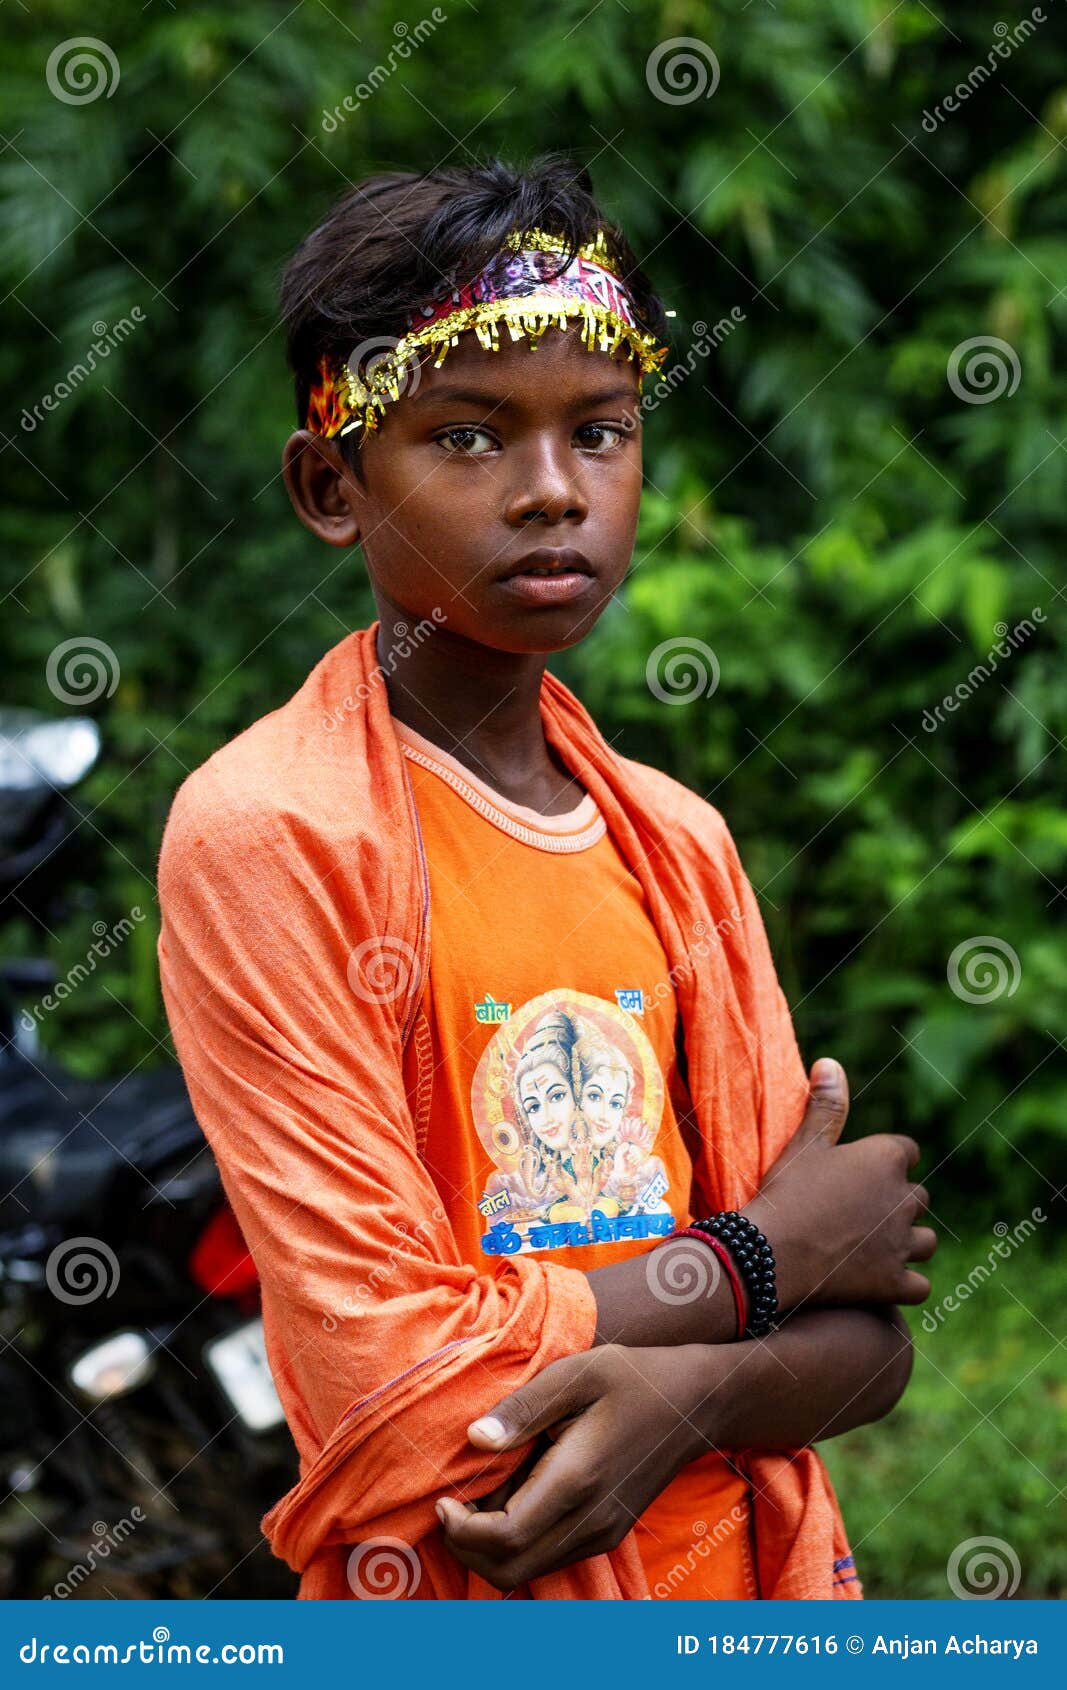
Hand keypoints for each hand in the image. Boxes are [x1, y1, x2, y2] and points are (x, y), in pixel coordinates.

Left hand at [434, 1344, 700, 1591]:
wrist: (693, 1403)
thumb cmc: (631, 1379)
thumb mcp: (574, 1374)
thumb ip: (523, 1409)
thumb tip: (474, 1439)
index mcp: (576, 1481)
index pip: (504, 1539)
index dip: (461, 1530)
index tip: (444, 1498)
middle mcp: (590, 1521)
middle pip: (509, 1569)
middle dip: (467, 1547)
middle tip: (452, 1504)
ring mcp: (601, 1534)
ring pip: (527, 1569)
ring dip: (491, 1546)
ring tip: (486, 1493)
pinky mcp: (605, 1534)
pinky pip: (548, 1555)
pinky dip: (518, 1540)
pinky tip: (516, 1495)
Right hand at [744, 1058, 936, 1310]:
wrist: (767, 1254)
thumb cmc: (784, 1193)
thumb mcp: (803, 1145)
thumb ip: (826, 1105)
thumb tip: (831, 1063)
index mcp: (884, 1159)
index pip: (908, 1152)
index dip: (889, 1162)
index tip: (865, 1174)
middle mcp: (902, 1199)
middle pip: (919, 1197)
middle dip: (899, 1203)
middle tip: (863, 1213)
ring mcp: (901, 1244)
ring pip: (926, 1241)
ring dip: (908, 1243)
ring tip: (877, 1246)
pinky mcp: (894, 1283)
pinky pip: (919, 1285)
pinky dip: (906, 1284)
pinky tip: (884, 1282)